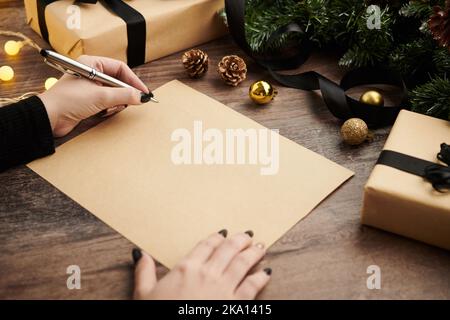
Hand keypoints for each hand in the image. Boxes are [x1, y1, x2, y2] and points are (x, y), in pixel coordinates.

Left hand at [38, 55, 148, 136]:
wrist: (48, 118)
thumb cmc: (69, 101)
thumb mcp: (101, 97)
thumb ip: (124, 95)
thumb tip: (142, 97)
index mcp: (92, 64)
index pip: (120, 68)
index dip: (134, 80)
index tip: (144, 92)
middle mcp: (91, 73)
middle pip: (118, 81)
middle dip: (125, 93)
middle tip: (134, 102)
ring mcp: (90, 87)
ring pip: (114, 93)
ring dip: (116, 102)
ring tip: (110, 108)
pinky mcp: (88, 100)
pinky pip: (107, 102)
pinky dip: (109, 108)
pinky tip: (103, 113)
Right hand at [133, 231, 271, 299]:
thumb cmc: (159, 314)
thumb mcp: (144, 293)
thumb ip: (144, 271)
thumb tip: (139, 253)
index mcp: (186, 268)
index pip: (205, 245)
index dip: (217, 238)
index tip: (224, 233)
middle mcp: (207, 273)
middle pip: (228, 250)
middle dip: (240, 240)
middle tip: (248, 234)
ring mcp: (223, 288)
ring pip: (242, 263)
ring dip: (253, 252)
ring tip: (260, 246)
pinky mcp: (236, 304)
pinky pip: (252, 286)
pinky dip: (260, 277)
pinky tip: (266, 272)